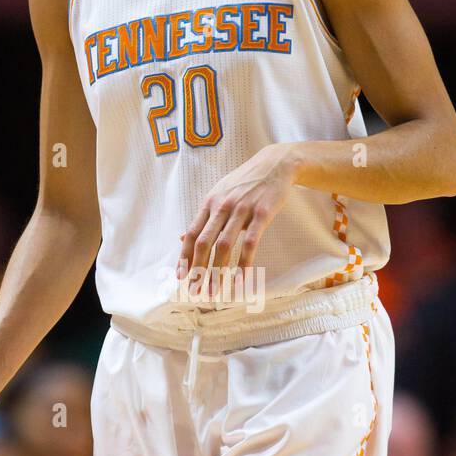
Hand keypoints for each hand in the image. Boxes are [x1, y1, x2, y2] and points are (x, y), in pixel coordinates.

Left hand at [176, 143, 298, 278]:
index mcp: (210, 203)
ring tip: (214, 291)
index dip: (184, 257)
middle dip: (197, 270)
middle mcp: (222, 206)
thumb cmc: (245, 182)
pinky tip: (241, 280)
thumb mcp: (220, 194)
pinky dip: (244, 264)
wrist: (275, 164)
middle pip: (204, 242)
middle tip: (195, 292)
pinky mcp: (262, 214)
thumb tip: (181, 237)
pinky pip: (250, 243)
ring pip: (224, 246)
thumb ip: (203, 217)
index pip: (192, 234)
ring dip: (217, 272)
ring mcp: (242, 209)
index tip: (181, 277)